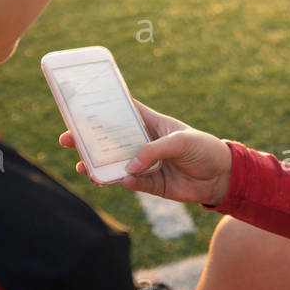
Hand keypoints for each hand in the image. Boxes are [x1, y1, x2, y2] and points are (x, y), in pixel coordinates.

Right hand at [58, 99, 231, 205]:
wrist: (222, 177)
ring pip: (115, 163)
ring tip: (83, 166)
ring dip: (98, 165)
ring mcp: (146, 164)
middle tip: (66, 139)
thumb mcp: (182, 142)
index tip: (80, 106)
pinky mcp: (151, 184)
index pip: (124, 112)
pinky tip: (118, 179)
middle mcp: (145, 142)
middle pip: (111, 140)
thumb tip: (129, 166)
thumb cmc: (205, 149)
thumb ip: (155, 151)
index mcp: (152, 123)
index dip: (104, 108)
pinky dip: (124, 181)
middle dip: (88, 140)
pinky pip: (132, 182)